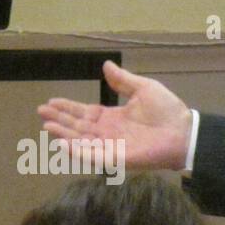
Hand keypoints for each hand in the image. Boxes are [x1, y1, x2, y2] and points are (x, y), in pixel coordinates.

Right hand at [37, 60, 192, 170]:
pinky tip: (63, 145)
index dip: (68, 108)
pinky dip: (78, 152)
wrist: (183, 131)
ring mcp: (112, 147)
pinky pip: (94, 156)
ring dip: (64, 135)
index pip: (85, 113)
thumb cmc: (167, 111)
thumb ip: (123, 81)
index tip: (51, 102)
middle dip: (60, 120)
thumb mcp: (143, 89)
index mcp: (114, 117)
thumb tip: (106, 66)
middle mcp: (109, 133)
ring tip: (47, 126)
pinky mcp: (117, 159)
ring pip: (82, 141)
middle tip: (41, 113)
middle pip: (79, 127)